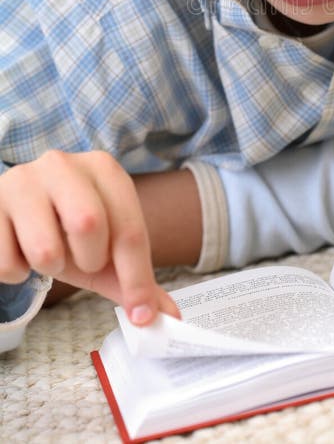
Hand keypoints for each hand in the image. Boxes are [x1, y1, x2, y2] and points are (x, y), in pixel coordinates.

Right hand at [0, 150, 179, 323]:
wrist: (13, 211)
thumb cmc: (65, 229)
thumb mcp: (103, 250)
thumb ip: (134, 281)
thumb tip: (168, 318)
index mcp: (104, 168)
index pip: (129, 228)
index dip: (137, 278)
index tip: (141, 314)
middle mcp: (64, 164)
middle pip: (89, 225)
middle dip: (88, 260)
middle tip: (81, 260)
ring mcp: (23, 179)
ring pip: (46, 249)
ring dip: (51, 267)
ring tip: (48, 250)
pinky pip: (8, 262)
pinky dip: (17, 272)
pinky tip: (19, 248)